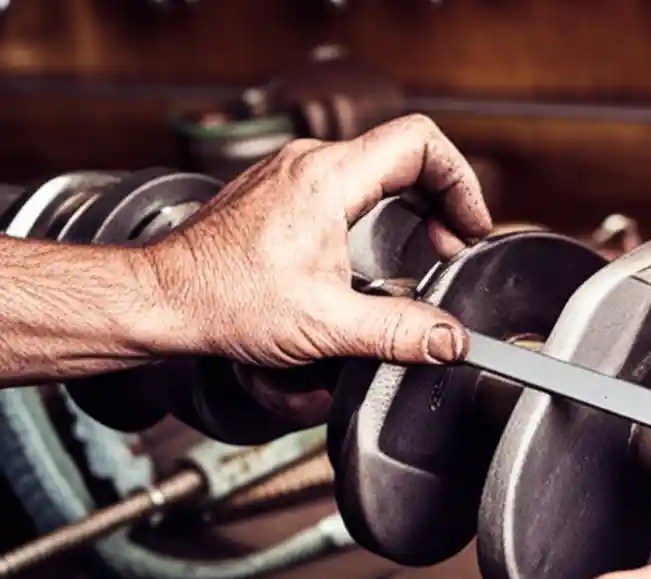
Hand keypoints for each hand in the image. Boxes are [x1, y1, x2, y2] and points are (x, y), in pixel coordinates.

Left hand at [144, 114, 491, 367]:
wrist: (160, 299)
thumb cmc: (223, 301)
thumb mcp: (326, 326)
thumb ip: (400, 332)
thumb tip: (450, 340)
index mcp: (328, 178)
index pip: (421, 145)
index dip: (461, 184)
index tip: (469, 229)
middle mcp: (309, 163)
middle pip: (404, 155)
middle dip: (441, 199)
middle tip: (449, 247)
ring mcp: (291, 173)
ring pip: (375, 167)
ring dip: (409, 204)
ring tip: (423, 248)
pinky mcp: (279, 193)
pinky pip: (345, 184)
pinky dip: (376, 210)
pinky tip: (374, 251)